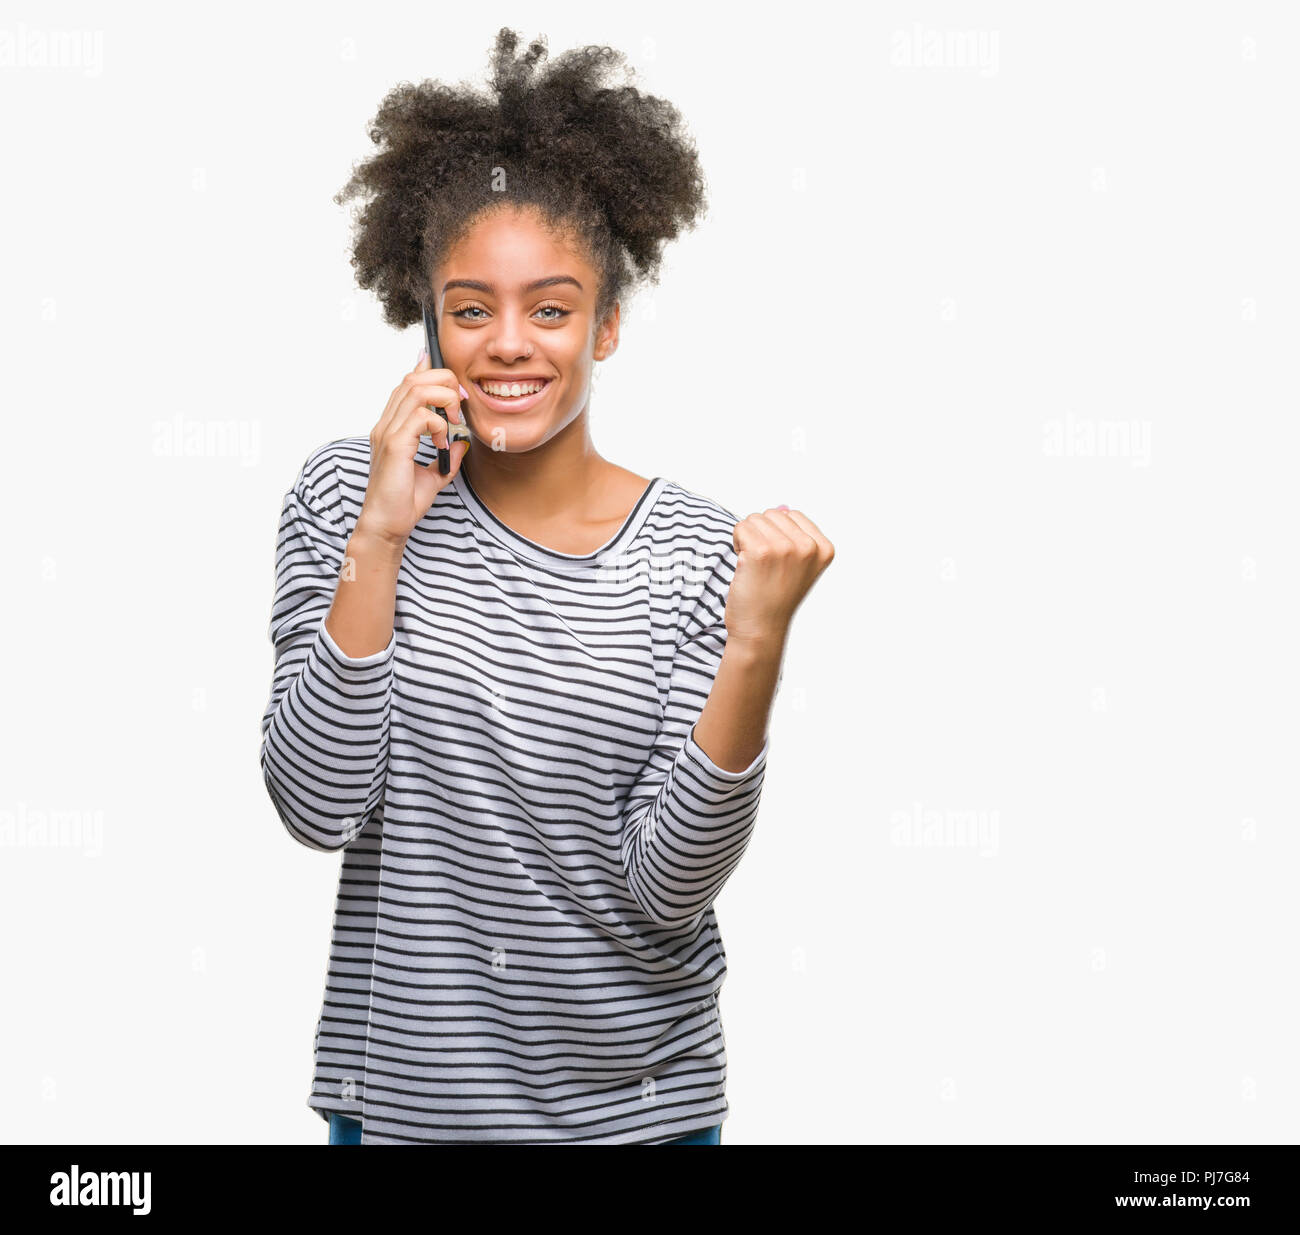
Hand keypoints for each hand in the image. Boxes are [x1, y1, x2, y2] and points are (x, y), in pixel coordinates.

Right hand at [355, 349, 469, 547]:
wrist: (387, 525)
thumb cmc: (403, 502)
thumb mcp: (434, 475)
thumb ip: (447, 456)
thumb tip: (463, 442)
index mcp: (391, 427)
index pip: (407, 384)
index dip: (429, 372)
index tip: (453, 386)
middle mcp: (386, 425)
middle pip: (413, 378)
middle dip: (444, 382)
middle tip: (461, 405)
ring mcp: (387, 432)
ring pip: (417, 389)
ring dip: (444, 399)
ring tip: (453, 422)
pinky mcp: (395, 445)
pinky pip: (420, 416)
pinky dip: (439, 424)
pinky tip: (442, 442)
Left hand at [724, 507, 834, 646]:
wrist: (761, 630)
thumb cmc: (775, 599)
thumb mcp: (796, 565)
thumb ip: (793, 533)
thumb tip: (783, 506)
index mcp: (823, 548)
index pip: (791, 515)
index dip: (777, 534)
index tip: (780, 563)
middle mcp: (808, 547)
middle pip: (772, 514)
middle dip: (761, 535)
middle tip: (765, 566)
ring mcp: (785, 548)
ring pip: (754, 519)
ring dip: (748, 540)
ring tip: (755, 567)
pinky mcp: (760, 552)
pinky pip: (740, 528)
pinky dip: (737, 545)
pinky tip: (745, 567)